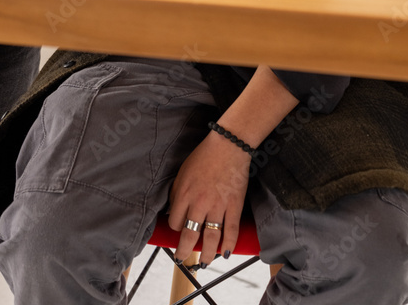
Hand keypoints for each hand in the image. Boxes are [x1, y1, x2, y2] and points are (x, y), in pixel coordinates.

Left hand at [167, 130, 250, 265]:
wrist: (228, 146)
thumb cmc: (203, 156)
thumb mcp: (183, 172)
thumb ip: (177, 192)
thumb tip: (173, 209)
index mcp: (184, 194)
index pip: (175, 222)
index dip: (175, 228)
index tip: (178, 229)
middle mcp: (199, 203)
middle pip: (189, 235)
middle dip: (184, 251)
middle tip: (182, 259)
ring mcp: (218, 206)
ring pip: (210, 238)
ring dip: (206, 254)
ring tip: (204, 262)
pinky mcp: (234, 206)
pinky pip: (231, 231)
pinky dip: (229, 245)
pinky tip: (225, 253)